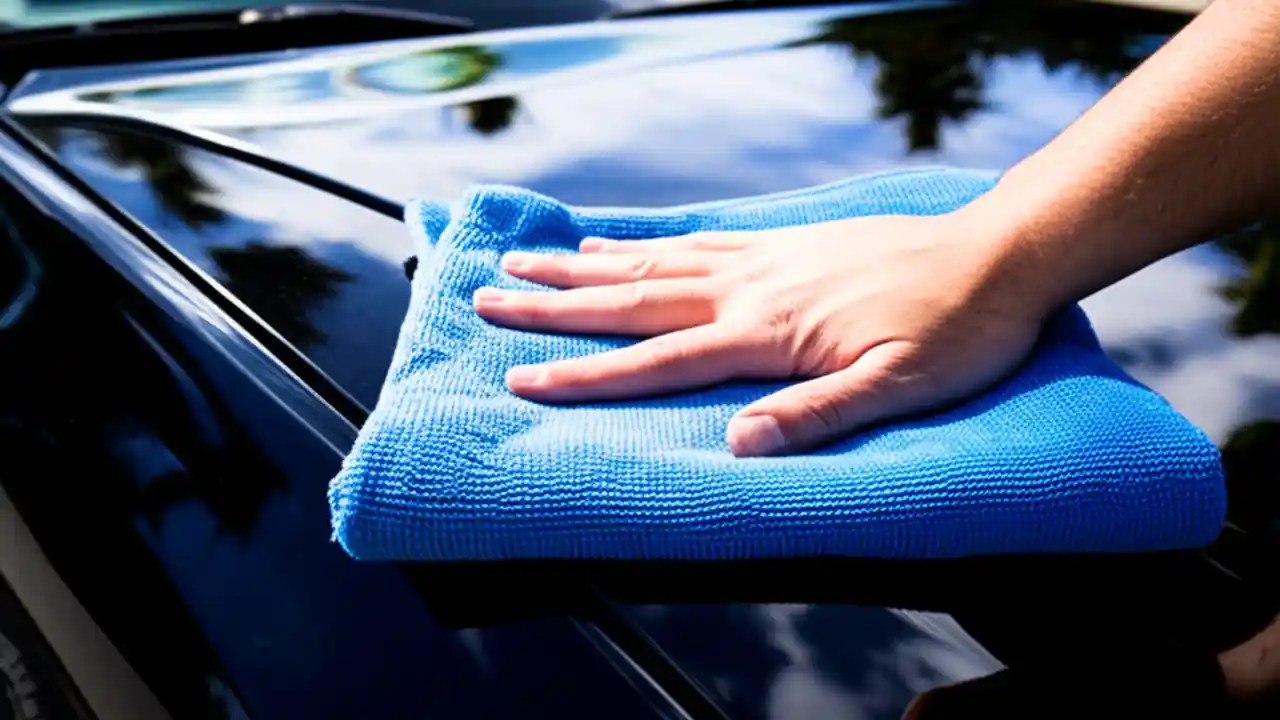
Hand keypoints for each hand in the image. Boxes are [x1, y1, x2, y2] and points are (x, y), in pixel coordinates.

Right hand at [473, 212, 1045, 456]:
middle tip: (489, 297)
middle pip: (633, 299)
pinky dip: (646, 244)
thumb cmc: (955, 332)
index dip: (585, 372)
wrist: (996, 257)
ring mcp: (761, 260)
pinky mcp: (781, 245)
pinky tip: (619, 244)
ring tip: (530, 260)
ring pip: (654, 263)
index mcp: (766, 332)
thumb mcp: (897, 389)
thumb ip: (816, 417)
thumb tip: (736, 445)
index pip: (656, 360)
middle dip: (556, 304)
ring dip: (585, 266)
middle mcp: (749, 288)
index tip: (521, 375)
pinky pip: (695, 240)